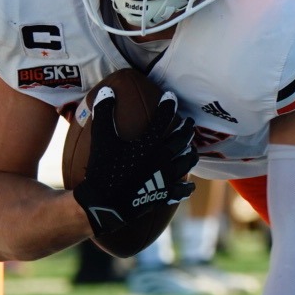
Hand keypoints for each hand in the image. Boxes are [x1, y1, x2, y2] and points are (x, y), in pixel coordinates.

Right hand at [72, 89, 196, 239]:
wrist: (104, 204)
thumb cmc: (102, 170)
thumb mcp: (101, 139)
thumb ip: (104, 113)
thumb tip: (107, 90)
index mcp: (148, 144)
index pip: (163, 119)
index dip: (168, 106)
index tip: (172, 97)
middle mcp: (161, 158)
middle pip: (181, 140)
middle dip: (187, 129)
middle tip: (189, 123)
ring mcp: (164, 178)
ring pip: (186, 163)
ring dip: (191, 154)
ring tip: (192, 150)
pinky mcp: (162, 196)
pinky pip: (179, 191)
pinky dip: (186, 188)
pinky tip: (189, 186)